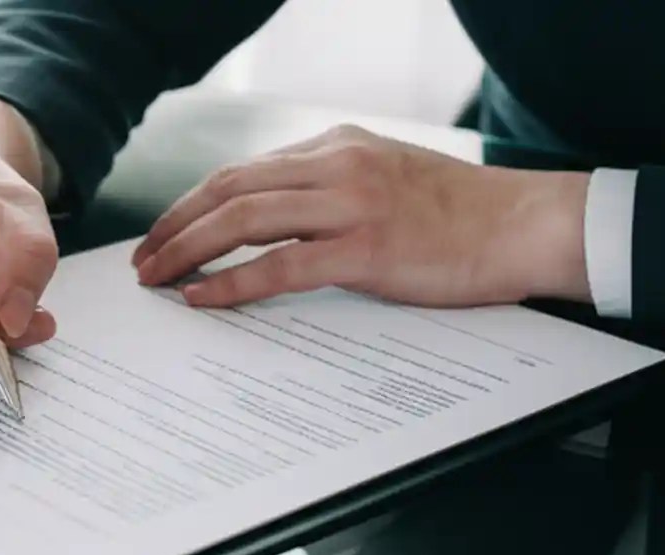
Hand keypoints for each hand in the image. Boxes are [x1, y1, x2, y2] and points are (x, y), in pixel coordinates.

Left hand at [133, 125, 591, 308]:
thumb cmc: (455, 213)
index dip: (191, 204)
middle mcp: (335, 165)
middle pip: (227, 190)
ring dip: (187, 250)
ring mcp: (350, 204)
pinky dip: (231, 283)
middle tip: (142, 260)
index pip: (241, 172)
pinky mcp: (366, 248)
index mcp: (335, 146)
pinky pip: (279, 265)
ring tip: (156, 278)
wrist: (522, 225)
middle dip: (174, 225)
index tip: (163, 232)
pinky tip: (202, 297)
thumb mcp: (383, 177)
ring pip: (242, 219)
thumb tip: (268, 218)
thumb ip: (327, 188)